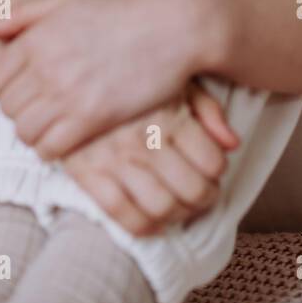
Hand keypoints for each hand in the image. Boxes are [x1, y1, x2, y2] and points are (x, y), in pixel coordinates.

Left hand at [0, 0, 222, 159]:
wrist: (172, 28)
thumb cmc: (121, 13)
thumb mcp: (67, 1)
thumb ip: (21, 15)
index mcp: (36, 37)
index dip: (5, 90)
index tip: (24, 92)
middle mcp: (45, 66)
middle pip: (7, 107)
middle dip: (19, 112)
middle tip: (39, 111)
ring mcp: (67, 93)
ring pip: (24, 131)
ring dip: (33, 133)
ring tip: (50, 127)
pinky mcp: (92, 117)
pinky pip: (50, 147)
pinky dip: (51, 149)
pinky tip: (65, 141)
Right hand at [62, 81, 237, 236]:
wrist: (69, 75)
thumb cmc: (131, 79)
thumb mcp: (174, 81)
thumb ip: (208, 110)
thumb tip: (232, 144)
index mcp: (168, 114)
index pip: (212, 162)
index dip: (219, 172)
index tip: (213, 171)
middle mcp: (144, 139)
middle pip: (193, 190)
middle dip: (205, 198)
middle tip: (203, 194)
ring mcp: (114, 159)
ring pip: (162, 208)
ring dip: (179, 215)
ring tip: (181, 207)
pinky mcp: (87, 174)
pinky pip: (123, 215)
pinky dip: (145, 227)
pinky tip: (154, 221)